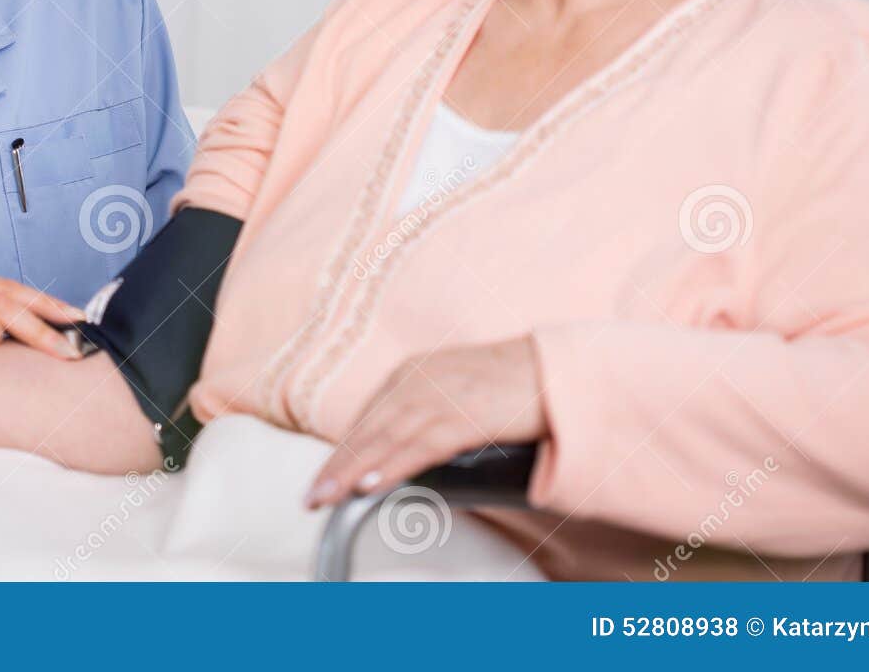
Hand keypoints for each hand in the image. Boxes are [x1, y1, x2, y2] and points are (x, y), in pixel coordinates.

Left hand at [304, 335, 547, 508]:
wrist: (557, 370)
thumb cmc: (514, 385)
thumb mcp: (456, 391)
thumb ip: (425, 414)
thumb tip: (400, 452)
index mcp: (413, 372)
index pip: (367, 418)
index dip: (342, 452)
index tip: (322, 479)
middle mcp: (418, 379)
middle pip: (367, 430)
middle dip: (336, 466)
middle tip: (311, 497)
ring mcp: (439, 395)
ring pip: (384, 440)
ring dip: (352, 472)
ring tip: (328, 497)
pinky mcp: (462, 414)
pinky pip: (418, 445)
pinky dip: (392, 465)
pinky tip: (371, 483)